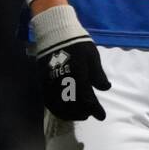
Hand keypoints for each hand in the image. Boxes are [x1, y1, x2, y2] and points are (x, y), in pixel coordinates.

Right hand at [31, 3, 110, 120]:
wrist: (55, 33)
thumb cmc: (77, 44)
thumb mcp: (92, 56)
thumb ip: (98, 74)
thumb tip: (105, 88)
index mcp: (78, 75)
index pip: (88, 99)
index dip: (95, 109)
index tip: (101, 116)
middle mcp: (64, 82)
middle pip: (73, 105)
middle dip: (82, 112)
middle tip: (89, 113)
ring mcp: (51, 83)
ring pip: (60, 106)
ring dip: (70, 114)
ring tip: (78, 114)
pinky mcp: (43, 82)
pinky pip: (48, 101)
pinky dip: (56, 109)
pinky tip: (63, 111)